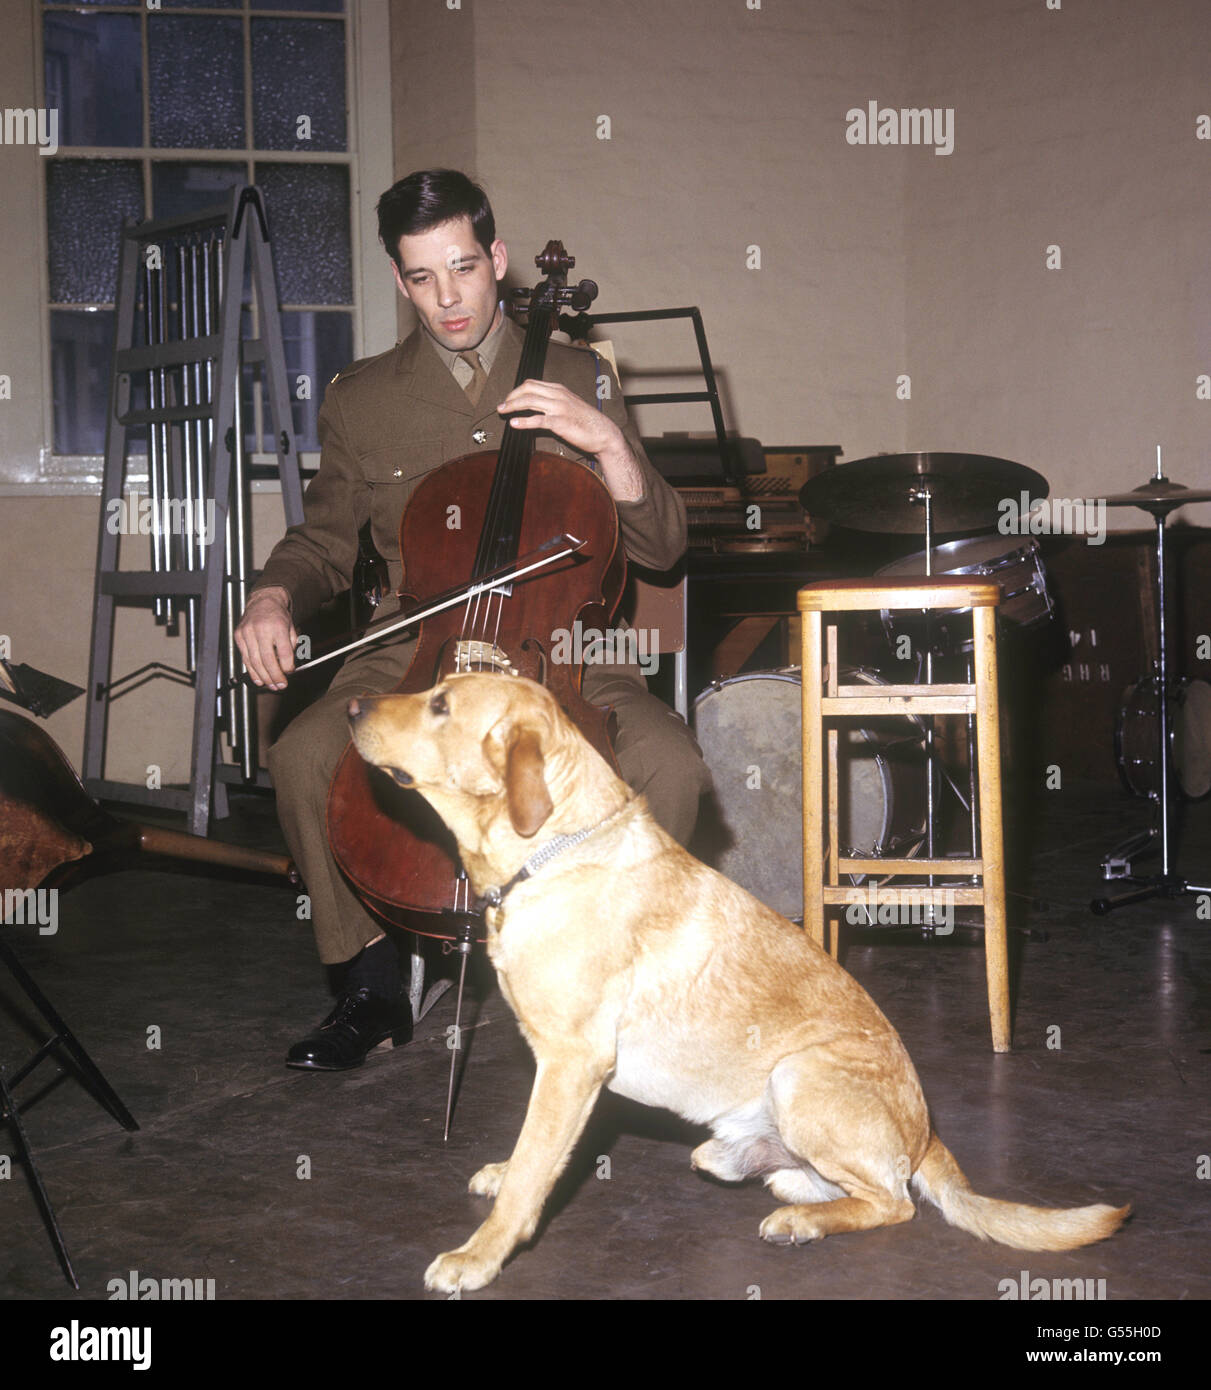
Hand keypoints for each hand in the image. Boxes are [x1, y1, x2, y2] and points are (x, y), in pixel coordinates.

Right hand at [235, 586, 297, 689]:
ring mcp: (247, 633)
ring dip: (264, 677)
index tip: (290, 673)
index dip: (287, 667)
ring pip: (255, 661)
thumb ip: (291, 647)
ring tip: (271, 686)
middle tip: (281, 686)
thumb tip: (288, 668)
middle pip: (268, 660)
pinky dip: (252, 671)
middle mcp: (261, 629)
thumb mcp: (291, 628)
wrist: (263, 601)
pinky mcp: (239, 636)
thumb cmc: (279, 616)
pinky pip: (245, 658)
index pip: (284, 652)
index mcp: (278, 626)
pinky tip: (259, 679)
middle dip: (275, 676)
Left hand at [498, 380, 643, 501]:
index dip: (516, 390)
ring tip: (502, 411)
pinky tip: (514, 424)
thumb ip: (554, 403)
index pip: (532, 383)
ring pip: (529, 401)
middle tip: (502, 406)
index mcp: (559, 390)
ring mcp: (559, 408)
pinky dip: (523, 421)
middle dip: (511, 396)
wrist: (604, 433)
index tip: (509, 399)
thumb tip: (537, 408)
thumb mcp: (570, 405)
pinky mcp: (560, 423)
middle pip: (527, 389)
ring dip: (512, 406)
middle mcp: (558, 395)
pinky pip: (537, 420)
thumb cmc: (587, 422)